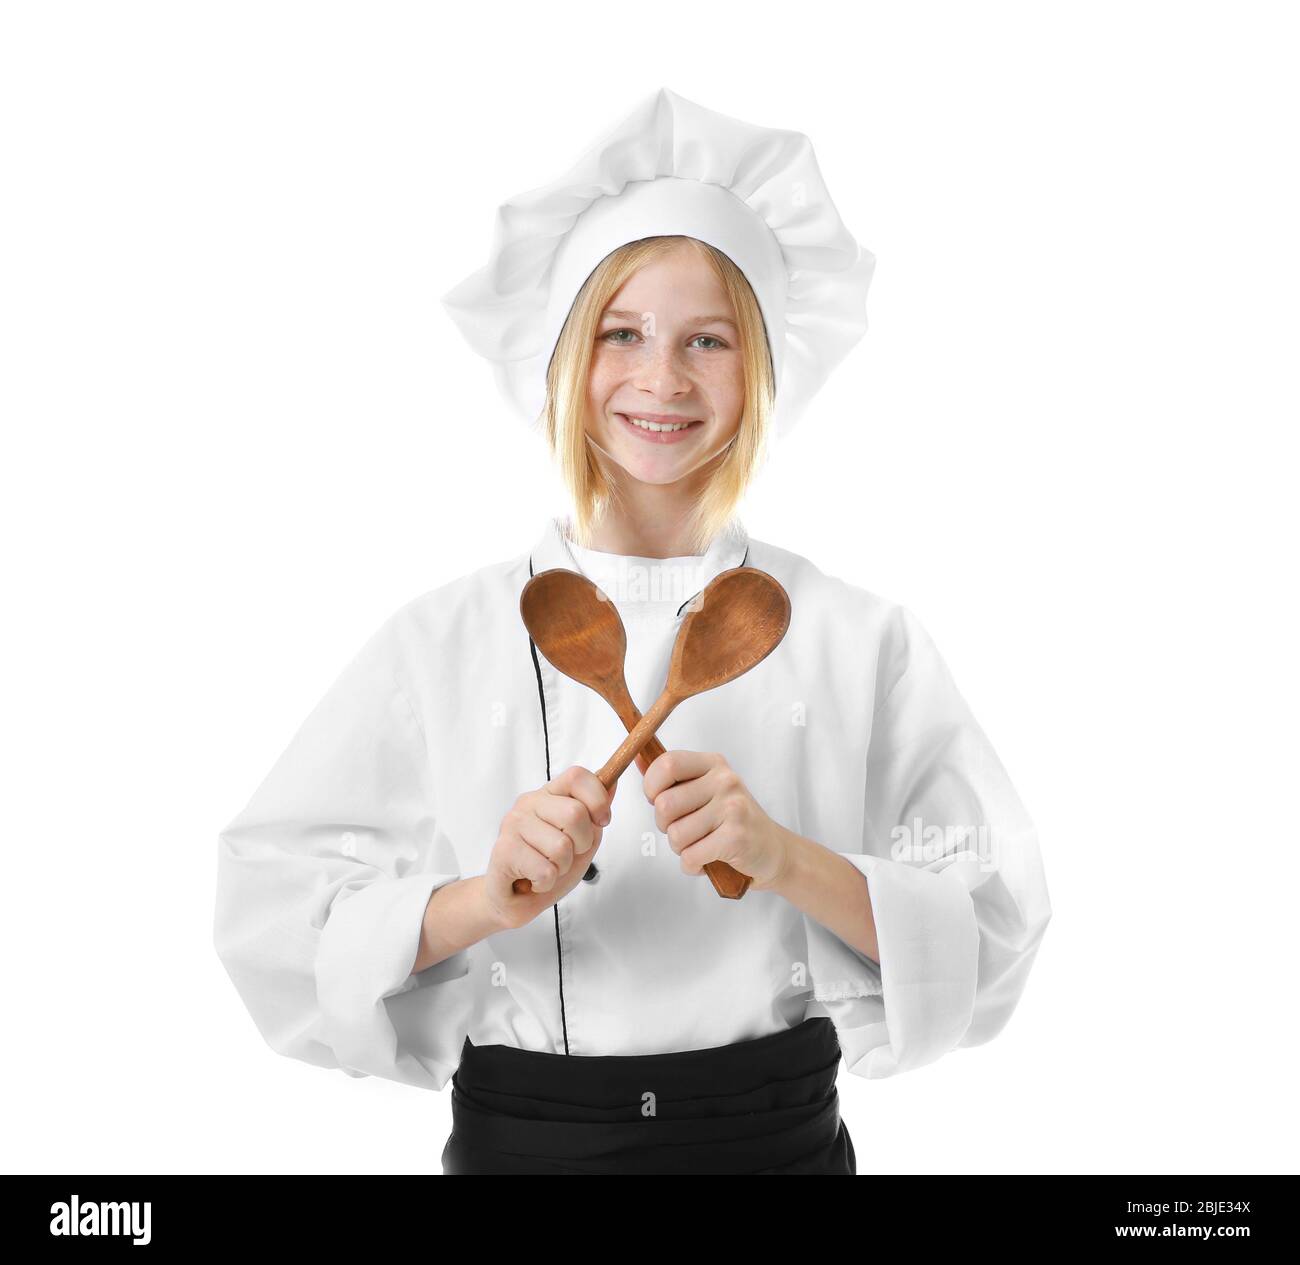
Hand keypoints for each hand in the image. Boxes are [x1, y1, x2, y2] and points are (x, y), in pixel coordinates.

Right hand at [484, 766, 615, 927]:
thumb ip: (595, 813)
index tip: (602, 822)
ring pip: (561, 846)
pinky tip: (534, 880)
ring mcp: (513, 824)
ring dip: (562, 867)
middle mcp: (528, 803)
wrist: (514, 899)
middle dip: (582, 844)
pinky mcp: (503, 851)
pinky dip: (547, 883)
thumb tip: (612, 782)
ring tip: (547, 868)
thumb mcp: (582, 838)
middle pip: (575, 813)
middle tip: (565, 855)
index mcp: (548, 794)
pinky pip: (545, 870)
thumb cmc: (548, 866)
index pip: (577, 777)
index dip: (598, 800)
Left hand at [643, 750, 792, 889]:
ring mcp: (733, 808)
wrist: (773, 850)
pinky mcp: (736, 837)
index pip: (667, 764)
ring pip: (675, 834)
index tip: (657, 800)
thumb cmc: (732, 821)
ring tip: (700, 845)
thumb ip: (673, 778)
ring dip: (681, 849)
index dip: (652, 787)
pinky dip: (692, 866)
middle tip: (684, 830)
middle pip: (665, 804)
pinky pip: (690, 856)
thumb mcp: (706, 790)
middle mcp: (725, 781)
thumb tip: (638, 758)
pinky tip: (706, 861)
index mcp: (713, 764)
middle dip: (665, 826)